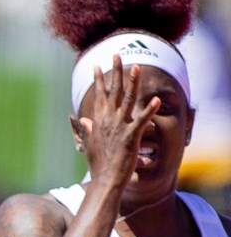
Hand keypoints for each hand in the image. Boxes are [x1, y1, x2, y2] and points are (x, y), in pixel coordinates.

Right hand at [73, 57, 160, 192]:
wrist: (105, 180)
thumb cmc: (99, 165)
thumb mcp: (89, 144)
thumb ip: (85, 129)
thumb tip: (79, 119)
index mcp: (98, 122)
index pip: (99, 96)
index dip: (99, 80)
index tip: (98, 66)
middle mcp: (107, 121)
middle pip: (112, 92)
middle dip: (114, 72)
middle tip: (116, 55)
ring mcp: (118, 128)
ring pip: (126, 101)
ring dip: (131, 83)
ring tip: (136, 67)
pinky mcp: (130, 137)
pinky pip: (141, 120)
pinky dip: (148, 110)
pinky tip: (156, 99)